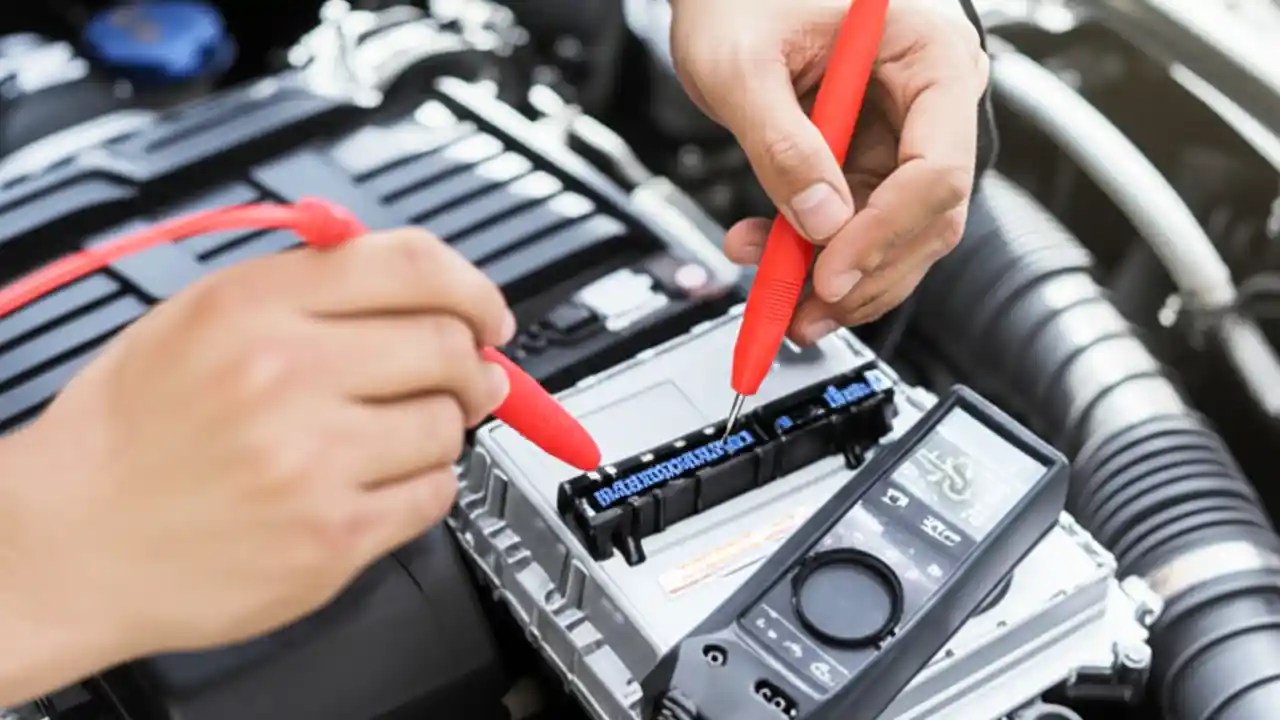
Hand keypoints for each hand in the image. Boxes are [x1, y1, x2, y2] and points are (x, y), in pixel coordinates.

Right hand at [0, 229, 512, 701]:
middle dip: (472, 363)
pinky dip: (424, 486)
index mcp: (252, 307)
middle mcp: (285, 376)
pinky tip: (376, 483)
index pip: (411, 265)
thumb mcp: (196, 319)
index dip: (473, 287)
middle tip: (466, 377)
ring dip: (440, 429)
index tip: (490, 313)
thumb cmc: (129, 433)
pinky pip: (434, 495)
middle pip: (447, 346)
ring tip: (389, 438)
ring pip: (447, 425)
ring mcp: (312, 462)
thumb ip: (307, 290)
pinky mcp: (332, 539)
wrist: (71, 543)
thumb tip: (424, 291)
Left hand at [671, 0, 988, 341]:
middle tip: (806, 311)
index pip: (937, 168)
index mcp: (928, 53)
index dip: (885, 234)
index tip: (832, 275)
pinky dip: (815, 251)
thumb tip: (821, 222)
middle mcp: (931, 98)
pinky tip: (767, 253)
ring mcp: (903, 132)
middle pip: (927, 215)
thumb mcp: (742, 64)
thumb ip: (781, 143)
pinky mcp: (870, 157)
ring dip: (837, 275)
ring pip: (895, 233)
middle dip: (866, 273)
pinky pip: (856, 223)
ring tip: (778, 295)